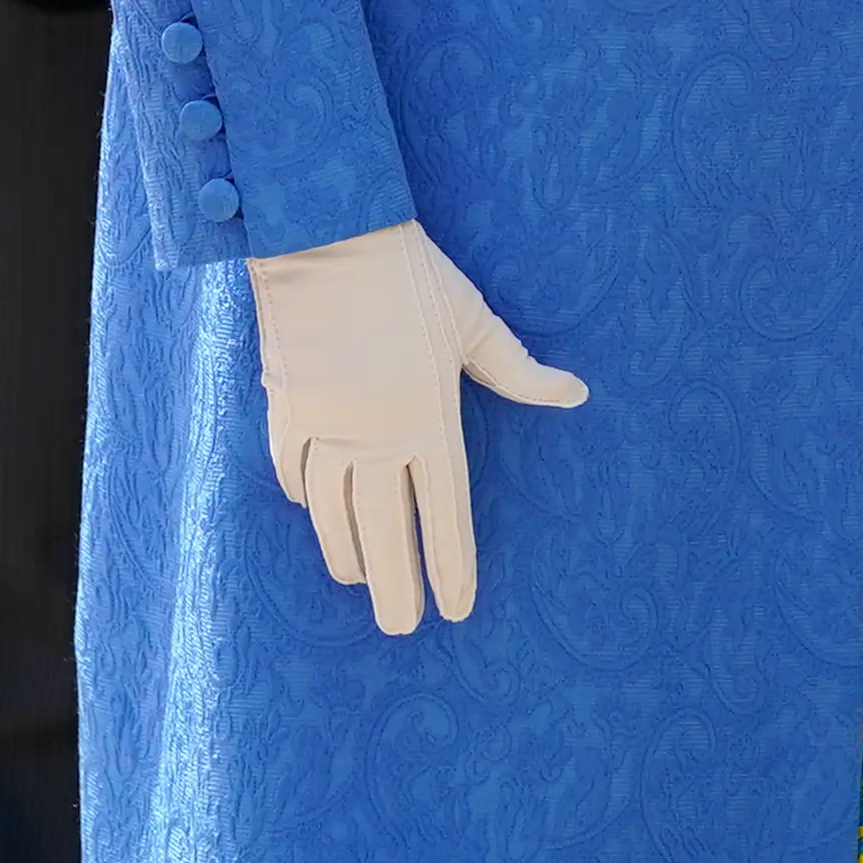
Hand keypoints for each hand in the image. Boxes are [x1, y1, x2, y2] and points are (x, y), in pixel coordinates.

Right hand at [246, 220, 588, 634]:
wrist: (325, 234)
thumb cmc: (411, 275)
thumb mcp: (474, 321)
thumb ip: (519, 371)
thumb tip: (577, 393)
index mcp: (427, 416)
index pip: (444, 512)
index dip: (451, 565)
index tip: (457, 608)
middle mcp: (374, 434)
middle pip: (385, 530)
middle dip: (397, 585)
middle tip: (404, 628)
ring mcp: (324, 426)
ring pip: (333, 513)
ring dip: (348, 553)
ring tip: (362, 583)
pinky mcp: (285, 407)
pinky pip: (293, 470)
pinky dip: (304, 499)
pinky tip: (315, 515)